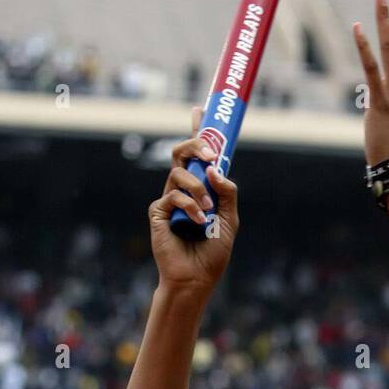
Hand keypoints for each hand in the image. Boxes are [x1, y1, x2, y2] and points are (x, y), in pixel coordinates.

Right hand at [148, 106, 239, 291]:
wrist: (196, 279)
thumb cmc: (212, 253)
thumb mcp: (230, 220)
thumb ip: (227, 193)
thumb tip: (216, 168)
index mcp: (201, 189)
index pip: (198, 155)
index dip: (198, 131)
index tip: (200, 109)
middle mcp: (183, 190)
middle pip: (181, 152)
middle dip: (195, 144)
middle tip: (209, 153)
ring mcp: (169, 200)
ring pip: (178, 172)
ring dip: (197, 188)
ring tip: (207, 210)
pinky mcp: (158, 212)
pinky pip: (172, 195)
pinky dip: (189, 206)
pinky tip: (198, 223)